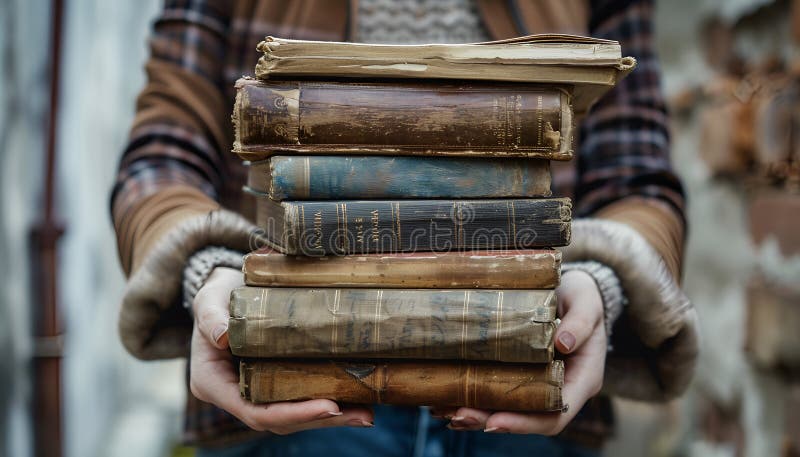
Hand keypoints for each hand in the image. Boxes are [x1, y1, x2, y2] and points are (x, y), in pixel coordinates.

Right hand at [188, 267, 373, 433]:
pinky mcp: (273, 384)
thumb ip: (211, 317)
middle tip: (363, 415)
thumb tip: (222, 335)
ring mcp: (254, 393)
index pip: (255, 411)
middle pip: (280, 421)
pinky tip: (357, 401)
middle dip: (321, 420)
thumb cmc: (216, 294)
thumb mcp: (209, 300)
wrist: (226, 290)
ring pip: (294, 417)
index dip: (293, 413)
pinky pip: (300, 400)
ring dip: (332, 418)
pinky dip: (328, 403)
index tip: (329, 406)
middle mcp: (234, 396)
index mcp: (212, 383)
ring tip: (367, 413)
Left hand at [433, 270, 606, 433]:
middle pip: (527, 417)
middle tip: (458, 415)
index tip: (495, 421)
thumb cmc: (583, 297)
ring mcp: (541, 382)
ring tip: (446, 412)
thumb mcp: (587, 303)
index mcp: (582, 379)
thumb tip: (564, 343)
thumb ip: (581, 322)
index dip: (525, 423)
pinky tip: (449, 397)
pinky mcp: (523, 372)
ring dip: (478, 413)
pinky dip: (475, 396)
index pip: (556, 414)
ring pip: (510, 408)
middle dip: (491, 420)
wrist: (574, 290)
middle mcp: (561, 388)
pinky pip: (501, 391)